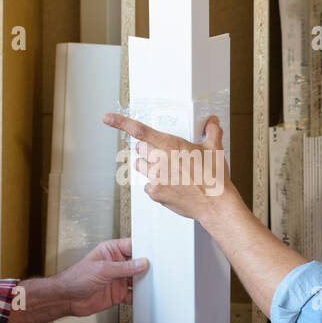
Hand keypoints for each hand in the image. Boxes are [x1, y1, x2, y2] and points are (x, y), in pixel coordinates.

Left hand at [57, 238, 147, 317]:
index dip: (144, 250)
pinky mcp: (118, 294)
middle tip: (158, 271)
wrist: (66, 298)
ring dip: (145, 283)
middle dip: (147, 268)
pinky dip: (139, 297)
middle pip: (138, 264)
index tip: (155, 255)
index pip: (133, 246)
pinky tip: (144, 298)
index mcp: (111, 251)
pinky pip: (133, 295)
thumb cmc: (75, 278)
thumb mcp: (102, 269)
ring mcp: (118, 279)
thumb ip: (124, 267)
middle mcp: (117, 264)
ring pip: (138, 280)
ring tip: (154, 285)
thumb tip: (142, 263)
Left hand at [103, 113, 235, 222]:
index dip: (120, 123)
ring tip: (166, 169)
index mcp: (170, 145)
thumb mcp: (214, 149)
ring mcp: (155, 178)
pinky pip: (147, 185)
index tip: (107, 118)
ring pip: (140, 166)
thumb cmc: (214, 177)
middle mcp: (159, 160)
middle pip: (140, 148)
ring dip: (148, 165)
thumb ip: (212, 131)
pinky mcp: (155, 193)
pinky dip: (155, 184)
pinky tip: (170, 185)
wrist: (214, 204)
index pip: (140, 130)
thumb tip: (212, 122)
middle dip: (148, 149)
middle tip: (163, 154)